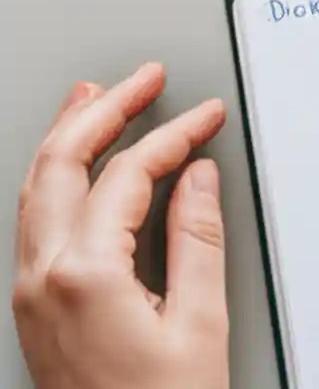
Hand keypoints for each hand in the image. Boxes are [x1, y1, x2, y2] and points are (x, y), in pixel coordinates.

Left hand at [12, 63, 229, 388]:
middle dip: (104, 110)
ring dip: (69, 135)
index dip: (172, 135)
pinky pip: (34, 216)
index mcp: (85, 274)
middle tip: (144, 78)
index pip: (128, 175)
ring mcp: (29, 291)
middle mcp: (42, 276)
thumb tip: (198, 176)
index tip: (205, 115)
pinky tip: (77, 164)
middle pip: (61, 164)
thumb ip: (199, 238)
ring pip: (36, 186)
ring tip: (97, 97)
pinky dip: (57, 175)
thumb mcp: (201, 323)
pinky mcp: (33, 305)